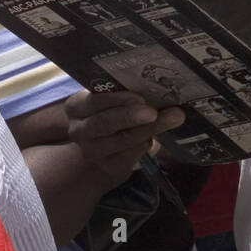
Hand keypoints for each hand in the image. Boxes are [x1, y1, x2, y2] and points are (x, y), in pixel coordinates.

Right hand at [64, 89, 184, 190]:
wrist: (99, 152)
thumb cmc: (108, 114)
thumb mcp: (106, 102)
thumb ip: (121, 93)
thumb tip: (154, 83)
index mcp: (76, 107)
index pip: (94, 101)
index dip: (116, 99)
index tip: (139, 97)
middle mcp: (80, 131)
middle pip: (105, 123)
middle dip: (130, 117)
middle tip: (153, 112)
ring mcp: (93, 152)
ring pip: (123, 140)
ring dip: (150, 129)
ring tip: (174, 117)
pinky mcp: (110, 167)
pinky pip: (133, 154)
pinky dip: (148, 141)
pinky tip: (162, 133)